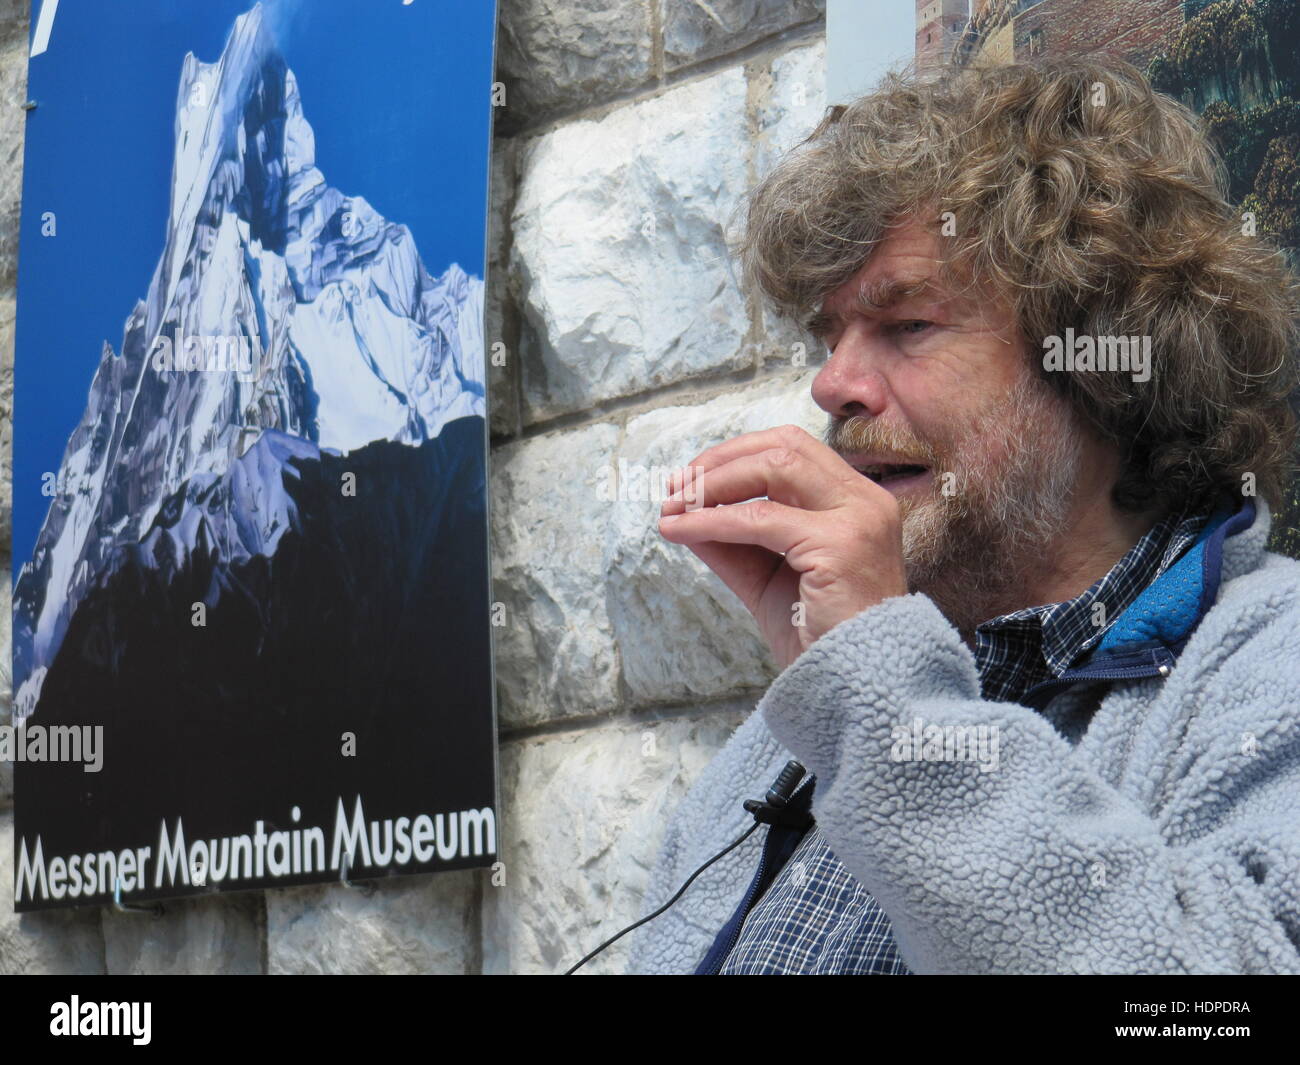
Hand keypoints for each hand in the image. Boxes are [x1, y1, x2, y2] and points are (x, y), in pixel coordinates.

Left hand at [657, 425, 908, 669]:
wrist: (854, 683)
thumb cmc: (816, 633)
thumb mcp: (764, 574)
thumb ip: (730, 539)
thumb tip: (681, 509)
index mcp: (855, 500)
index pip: (792, 448)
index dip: (735, 455)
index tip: (690, 478)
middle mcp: (865, 500)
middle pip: (784, 446)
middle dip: (721, 460)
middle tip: (675, 487)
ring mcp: (858, 518)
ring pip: (774, 469)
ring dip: (714, 483)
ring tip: (674, 506)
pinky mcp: (840, 544)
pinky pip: (760, 519)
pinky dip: (712, 520)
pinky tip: (681, 530)